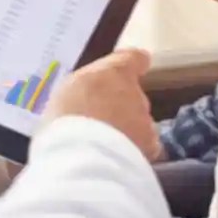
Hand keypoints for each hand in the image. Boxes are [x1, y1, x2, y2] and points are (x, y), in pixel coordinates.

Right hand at [41, 49, 161, 160]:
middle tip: (97, 121)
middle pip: (133, 96)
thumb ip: (84, 89)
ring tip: (102, 145)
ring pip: (139, 123)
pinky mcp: (150, 147)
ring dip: (126, 130)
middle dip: (119, 107)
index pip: (134, 59)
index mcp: (114, 72)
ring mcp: (145, 120)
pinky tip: (114, 159)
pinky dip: (132, 151)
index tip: (129, 70)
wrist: (83, 154)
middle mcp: (135, 92)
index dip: (132, 65)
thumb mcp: (66, 92)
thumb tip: (89, 95)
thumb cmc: (66, 117)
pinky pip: (144, 146)